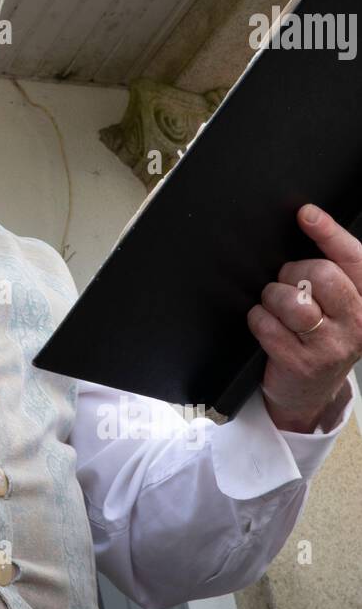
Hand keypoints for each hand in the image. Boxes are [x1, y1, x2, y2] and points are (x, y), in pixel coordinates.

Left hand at [248, 204, 361, 431]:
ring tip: (276, 308)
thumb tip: (308, 218)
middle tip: (288, 286)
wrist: (309, 394)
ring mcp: (331, 346)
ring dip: (273, 297)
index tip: (306, 214)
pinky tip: (267, 327)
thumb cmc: (319, 336)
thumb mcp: (336, 303)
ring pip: (291, 299)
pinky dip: (258, 319)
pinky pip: (266, 323)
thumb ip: (330, 267)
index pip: (353, 258)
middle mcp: (357, 323)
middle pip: (319, 274)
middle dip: (292, 273)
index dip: (328, 232)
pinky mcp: (301, 363)